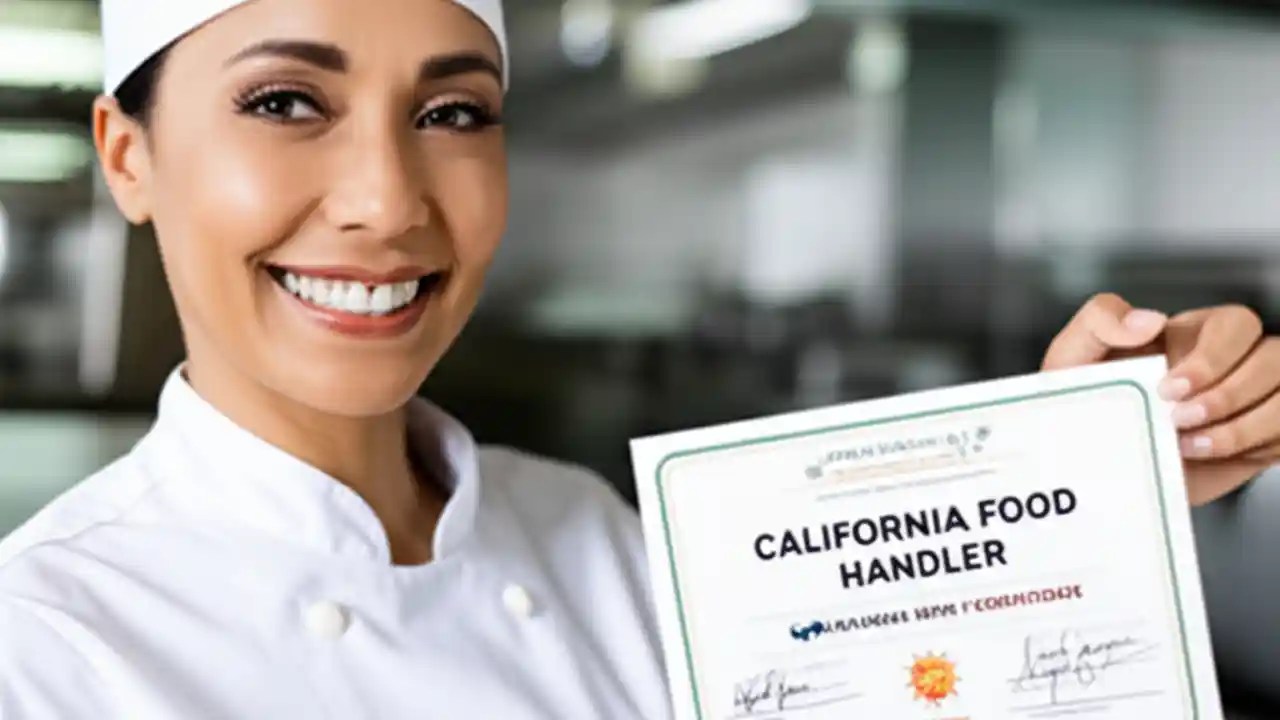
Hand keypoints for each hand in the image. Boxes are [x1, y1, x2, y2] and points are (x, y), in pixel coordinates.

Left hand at [1041, 293, 1276, 505]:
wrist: (1092, 460)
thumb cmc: (1087, 402)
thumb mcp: (1074, 355)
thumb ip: (1099, 320)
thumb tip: (1146, 319)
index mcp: (1194, 335)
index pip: (1235, 325)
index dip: (1214, 356)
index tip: (1171, 387)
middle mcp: (1233, 363)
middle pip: (1274, 359)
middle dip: (1229, 394)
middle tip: (1180, 420)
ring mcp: (1254, 401)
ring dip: (1245, 426)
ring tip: (1192, 445)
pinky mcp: (1263, 439)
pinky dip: (1253, 448)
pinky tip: (1211, 456)